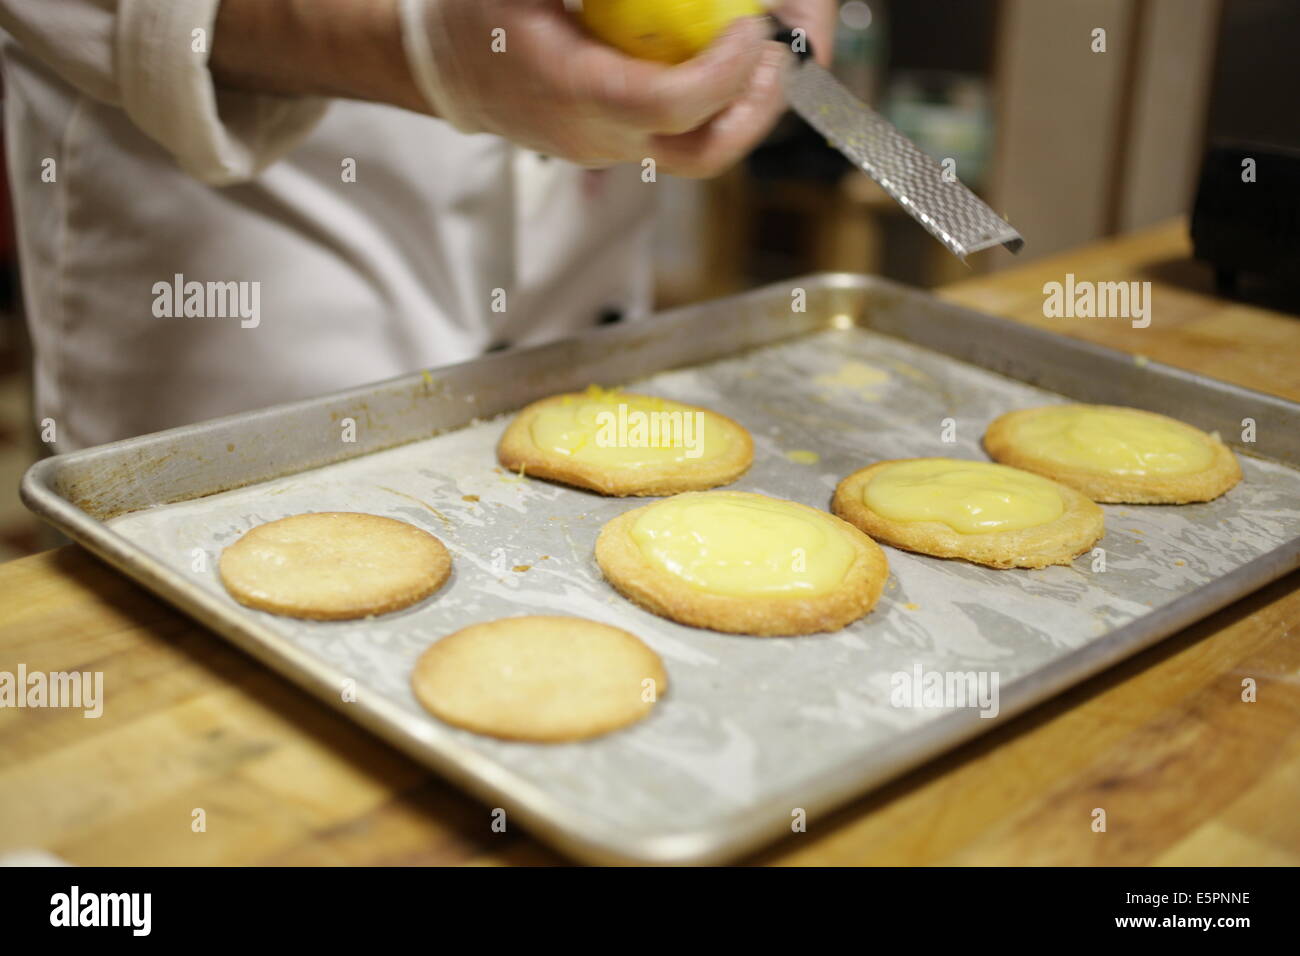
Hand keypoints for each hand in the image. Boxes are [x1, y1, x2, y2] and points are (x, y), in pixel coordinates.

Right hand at [400, 0, 837, 176]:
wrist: (436, 62)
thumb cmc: (470, 11)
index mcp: (573, 92)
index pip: (670, 106)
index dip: (723, 72)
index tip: (747, 27)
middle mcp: (598, 135)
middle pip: (702, 151)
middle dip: (756, 105)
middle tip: (776, 49)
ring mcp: (609, 146)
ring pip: (698, 149)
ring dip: (742, 104)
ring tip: (759, 49)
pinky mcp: (614, 141)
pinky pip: (679, 134)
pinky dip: (715, 99)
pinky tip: (721, 52)